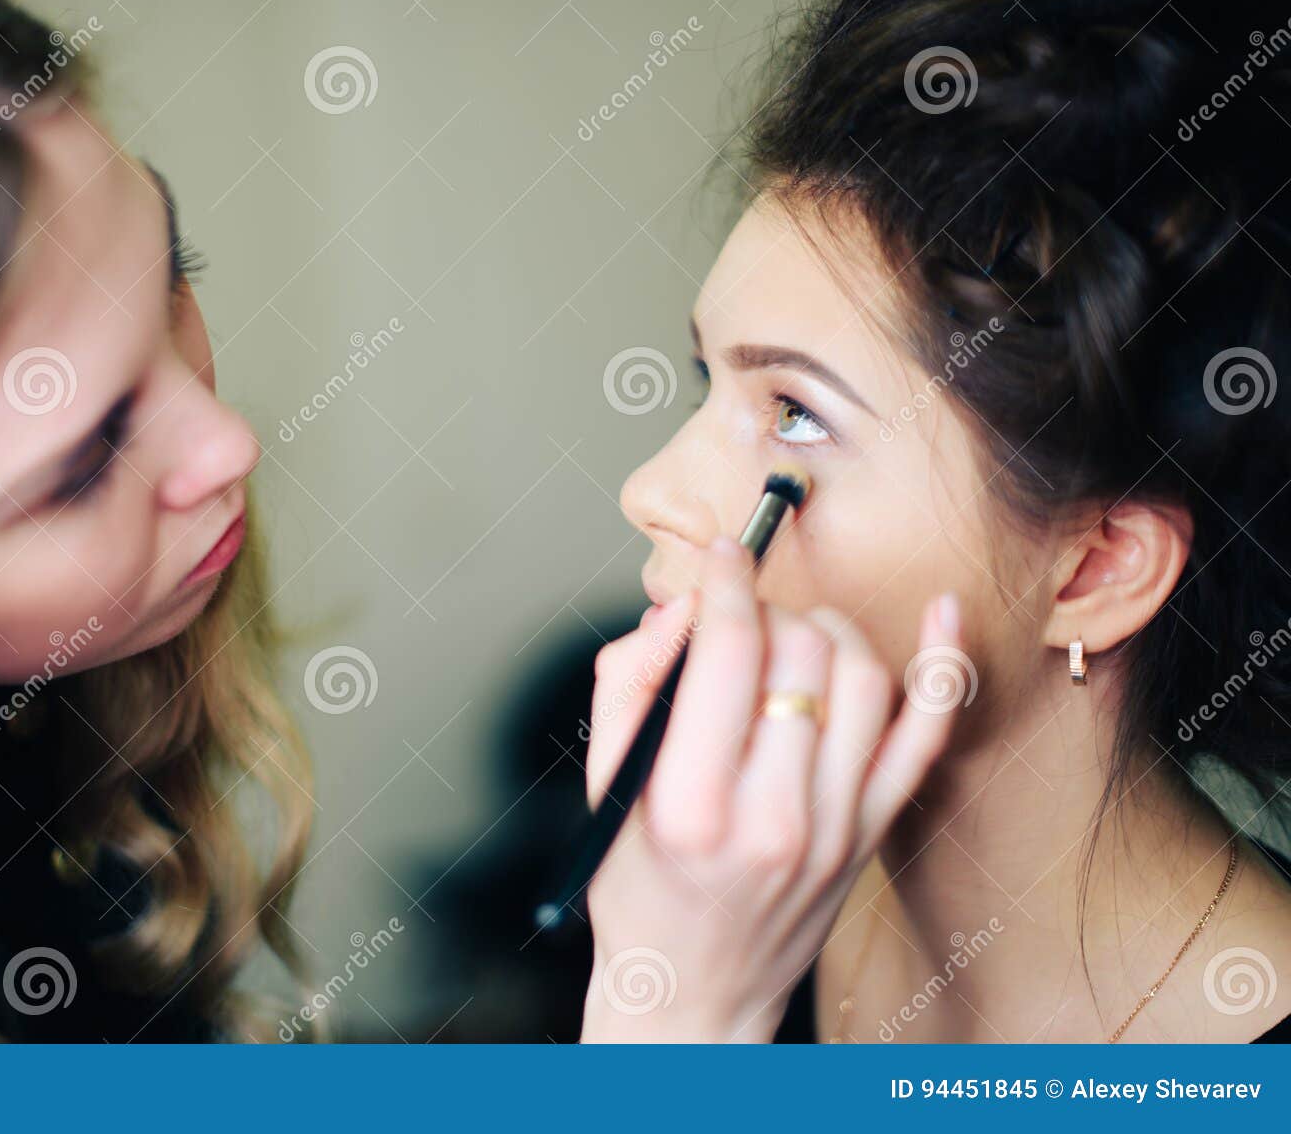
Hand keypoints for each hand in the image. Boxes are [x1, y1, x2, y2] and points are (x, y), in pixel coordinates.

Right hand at [580, 536, 963, 1041]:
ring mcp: (835, 828)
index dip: (725, 583)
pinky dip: (943, 668)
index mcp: (690, 804)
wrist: (693, 992)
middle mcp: (772, 817)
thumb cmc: (637, 887)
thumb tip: (682, 607)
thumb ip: (631, 681)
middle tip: (739, 619)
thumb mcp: (603, 785)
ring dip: (827, 629)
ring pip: (862, 675)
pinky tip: (943, 614)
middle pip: (798, 653)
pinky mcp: (871, 834)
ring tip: (791, 637)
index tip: (722, 555)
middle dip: (767, 610)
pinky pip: (926, 737)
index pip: (727, 653)